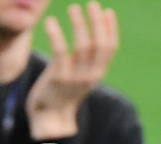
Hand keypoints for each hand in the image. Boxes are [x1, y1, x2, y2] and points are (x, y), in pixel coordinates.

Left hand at [26, 2, 118, 139]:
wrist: (50, 115)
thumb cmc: (63, 89)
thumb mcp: (79, 72)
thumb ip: (86, 56)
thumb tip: (90, 30)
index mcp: (97, 73)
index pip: (110, 49)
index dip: (110, 29)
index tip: (107, 11)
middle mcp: (90, 76)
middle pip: (100, 46)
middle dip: (97, 23)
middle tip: (92, 4)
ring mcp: (75, 78)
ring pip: (83, 47)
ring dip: (79, 25)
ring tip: (73, 7)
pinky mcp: (58, 79)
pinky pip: (60, 53)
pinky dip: (56, 35)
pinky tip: (50, 21)